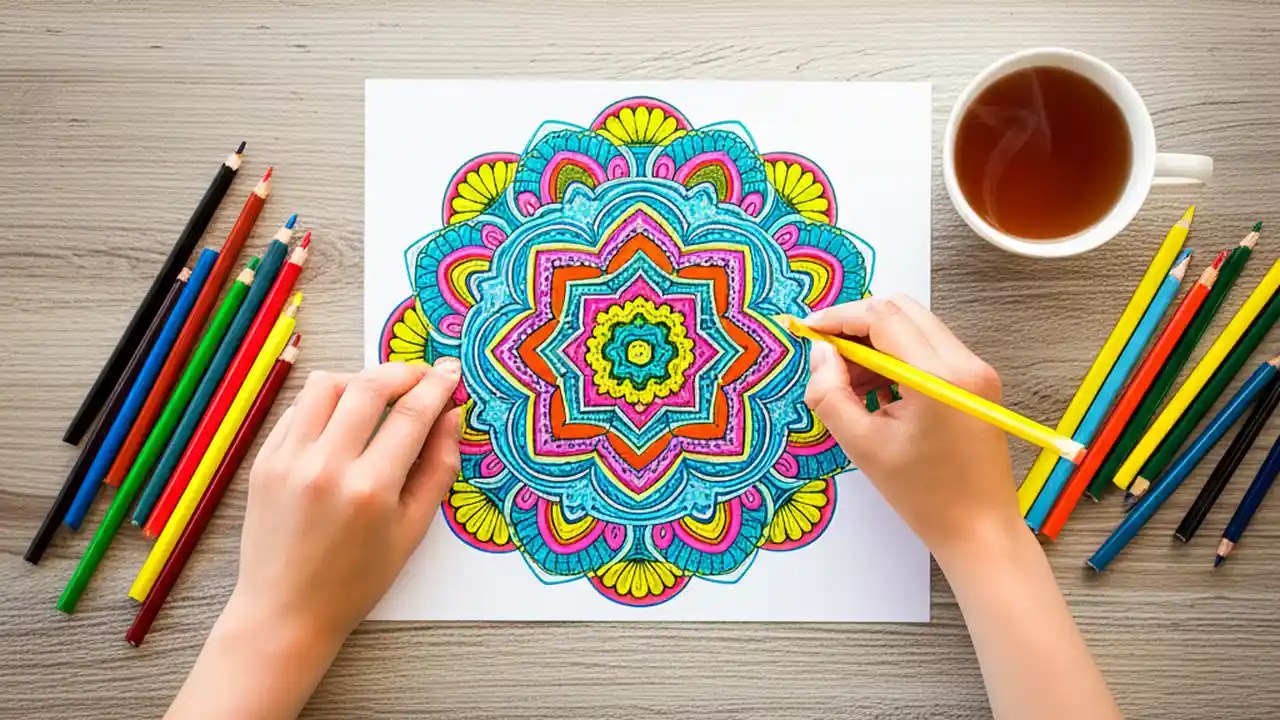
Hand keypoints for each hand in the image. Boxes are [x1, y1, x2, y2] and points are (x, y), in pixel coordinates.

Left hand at [230, 359, 461, 642]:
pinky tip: (344, 420)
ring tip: (380, 395)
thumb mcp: (412, 531)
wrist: (286, 612)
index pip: (412, 414)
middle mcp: (326, 466)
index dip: (437, 385)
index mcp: (370, 489)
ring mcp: (288, 460)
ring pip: (327, 385)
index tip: (450, 372)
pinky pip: (298, 409)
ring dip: (360, 379)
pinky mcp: (264, 461)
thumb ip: (438, 469)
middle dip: (404, 371)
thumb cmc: (356, 581)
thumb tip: (451, 417)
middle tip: (422, 376)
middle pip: (370, 386)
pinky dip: (326, 404)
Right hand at [802, 295, 1018, 564]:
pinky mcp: (978, 383)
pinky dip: (898, 357)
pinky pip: (930, 349)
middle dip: (857, 323)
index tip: (807, 330)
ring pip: (916, 326)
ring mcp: (977, 370)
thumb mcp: (863, 446)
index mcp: (937, 377)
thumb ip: (830, 394)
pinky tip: (877, 392)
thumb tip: (819, 353)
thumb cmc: (923, 495)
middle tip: (826, 354)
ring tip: (849, 383)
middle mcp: (964, 363)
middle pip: (902, 309)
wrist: (980, 530)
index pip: (882, 317)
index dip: (839, 317)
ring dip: (877, 341)